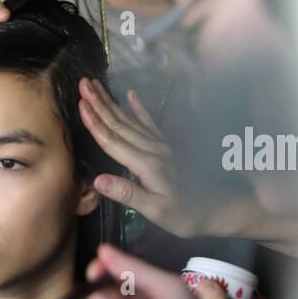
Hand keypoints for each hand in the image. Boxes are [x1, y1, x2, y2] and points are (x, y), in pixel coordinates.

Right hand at [78, 78, 262, 239]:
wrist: (216, 208)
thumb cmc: (184, 215)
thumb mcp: (155, 210)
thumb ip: (127, 193)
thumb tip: (98, 180)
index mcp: (146, 164)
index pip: (114, 141)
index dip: (95, 123)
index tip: (81, 104)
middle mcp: (152, 149)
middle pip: (119, 124)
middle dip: (99, 104)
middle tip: (83, 84)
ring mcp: (160, 146)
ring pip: (130, 120)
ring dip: (111, 102)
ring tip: (95, 86)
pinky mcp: (166, 146)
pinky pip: (149, 123)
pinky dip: (138, 108)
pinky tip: (130, 94)